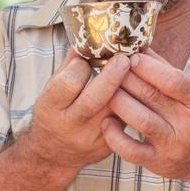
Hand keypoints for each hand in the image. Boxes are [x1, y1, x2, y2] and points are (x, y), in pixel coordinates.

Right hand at [29, 46, 131, 172]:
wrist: (56, 154)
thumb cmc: (55, 113)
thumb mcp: (52, 90)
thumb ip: (69, 65)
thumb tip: (88, 37)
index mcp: (51, 107)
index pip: (68, 83)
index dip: (81, 66)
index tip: (88, 57)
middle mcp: (70, 125)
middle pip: (94, 99)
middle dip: (112, 76)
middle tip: (125, 58)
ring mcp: (91, 139)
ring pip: (116, 111)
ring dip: (128, 88)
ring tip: (136, 70)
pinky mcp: (109, 146)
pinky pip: (125, 121)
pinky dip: (134, 103)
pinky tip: (138, 89)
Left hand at [101, 47, 189, 186]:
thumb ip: (168, 73)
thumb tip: (141, 48)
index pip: (176, 81)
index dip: (151, 68)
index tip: (133, 57)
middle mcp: (188, 125)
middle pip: (154, 97)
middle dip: (128, 79)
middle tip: (110, 67)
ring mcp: (172, 146)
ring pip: (141, 120)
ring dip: (120, 101)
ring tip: (106, 89)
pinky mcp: (157, 162)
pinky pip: (131, 150)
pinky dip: (115, 136)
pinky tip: (106, 121)